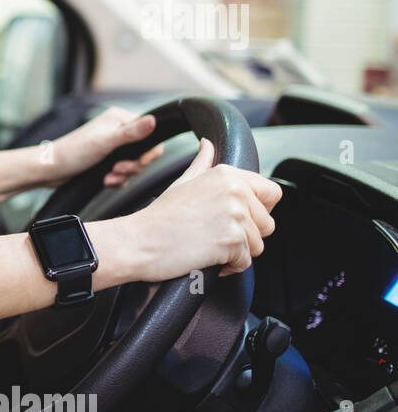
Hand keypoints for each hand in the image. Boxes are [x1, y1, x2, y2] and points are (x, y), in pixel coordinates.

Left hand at [38, 107, 165, 188]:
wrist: (51, 170)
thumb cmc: (73, 152)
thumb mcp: (105, 142)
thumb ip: (130, 133)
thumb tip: (154, 120)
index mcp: (120, 119)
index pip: (151, 134)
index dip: (148, 152)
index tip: (138, 162)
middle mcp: (119, 131)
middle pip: (144, 153)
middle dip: (133, 167)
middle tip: (117, 170)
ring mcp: (114, 147)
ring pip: (134, 165)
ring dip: (123, 175)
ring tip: (108, 178)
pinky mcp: (108, 161)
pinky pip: (124, 174)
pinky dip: (117, 180)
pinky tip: (105, 181)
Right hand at [120, 138, 281, 281]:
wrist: (139, 241)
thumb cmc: (158, 217)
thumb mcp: (182, 183)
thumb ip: (202, 163)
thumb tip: (207, 144)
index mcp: (227, 175)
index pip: (272, 193)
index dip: (260, 210)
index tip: (238, 218)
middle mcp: (236, 192)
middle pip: (268, 223)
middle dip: (247, 235)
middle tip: (216, 236)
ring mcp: (236, 216)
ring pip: (258, 245)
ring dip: (237, 253)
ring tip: (209, 247)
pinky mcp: (233, 241)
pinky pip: (246, 262)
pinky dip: (229, 267)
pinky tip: (208, 259)